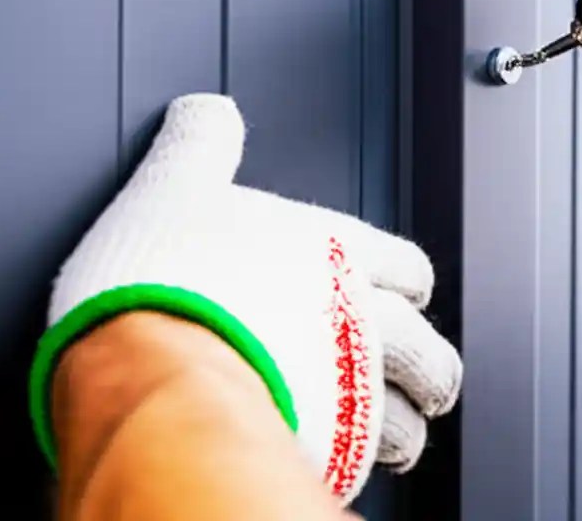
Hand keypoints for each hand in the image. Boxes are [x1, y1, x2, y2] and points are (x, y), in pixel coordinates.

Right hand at [30, 94, 460, 505]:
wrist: (152, 367)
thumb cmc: (163, 281)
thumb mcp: (174, 184)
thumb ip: (201, 146)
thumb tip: (207, 114)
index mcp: (337, 253)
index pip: (406, 267)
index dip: (405, 284)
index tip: (400, 295)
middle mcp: (360, 321)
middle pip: (425, 347)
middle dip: (429, 367)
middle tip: (424, 382)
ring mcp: (351, 389)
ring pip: (409, 417)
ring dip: (409, 429)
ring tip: (404, 440)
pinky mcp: (329, 448)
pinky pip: (362, 464)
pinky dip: (359, 467)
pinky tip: (345, 464)